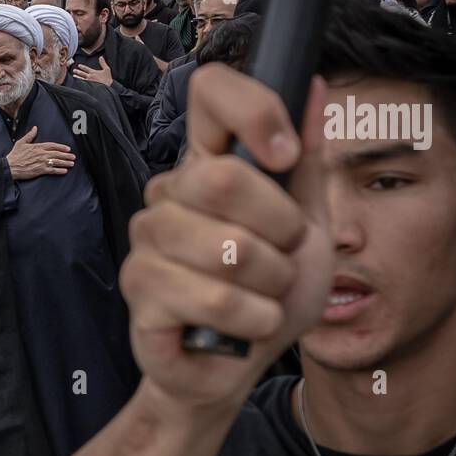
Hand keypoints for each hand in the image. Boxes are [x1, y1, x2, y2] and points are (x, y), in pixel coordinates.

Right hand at [5, 127, 74, 180]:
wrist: (10, 166)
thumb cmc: (15, 155)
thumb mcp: (21, 143)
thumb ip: (29, 135)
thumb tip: (35, 128)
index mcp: (37, 147)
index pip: (52, 145)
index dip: (61, 147)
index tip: (68, 149)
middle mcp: (41, 154)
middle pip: (57, 153)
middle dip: (66, 155)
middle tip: (73, 157)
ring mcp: (41, 162)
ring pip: (56, 162)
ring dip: (65, 162)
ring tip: (71, 163)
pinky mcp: (40, 170)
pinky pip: (52, 170)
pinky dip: (59, 171)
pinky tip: (65, 171)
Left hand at [74, 57, 113, 85]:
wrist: (107, 88)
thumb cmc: (107, 79)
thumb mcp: (106, 69)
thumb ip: (103, 63)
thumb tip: (101, 57)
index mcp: (93, 72)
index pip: (86, 68)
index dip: (82, 66)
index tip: (79, 65)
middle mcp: (89, 77)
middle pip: (82, 73)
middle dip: (77, 71)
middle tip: (74, 70)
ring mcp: (88, 82)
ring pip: (81, 79)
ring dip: (77, 77)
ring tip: (74, 76)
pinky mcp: (89, 87)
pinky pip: (83, 84)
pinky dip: (79, 83)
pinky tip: (77, 83)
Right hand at [119, 64, 332, 409]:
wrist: (234, 368)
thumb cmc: (266, 295)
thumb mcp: (306, 228)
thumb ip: (306, 165)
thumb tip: (316, 88)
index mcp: (206, 163)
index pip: (211, 92)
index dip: (254, 112)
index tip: (284, 157)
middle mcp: (168, 193)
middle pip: (223, 178)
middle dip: (280, 230)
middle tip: (282, 258)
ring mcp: (146, 240)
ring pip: (227, 249)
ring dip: (270, 285)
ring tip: (262, 299)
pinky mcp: (140, 289)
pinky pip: (213, 298)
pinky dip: (251, 319)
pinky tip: (244, 326)